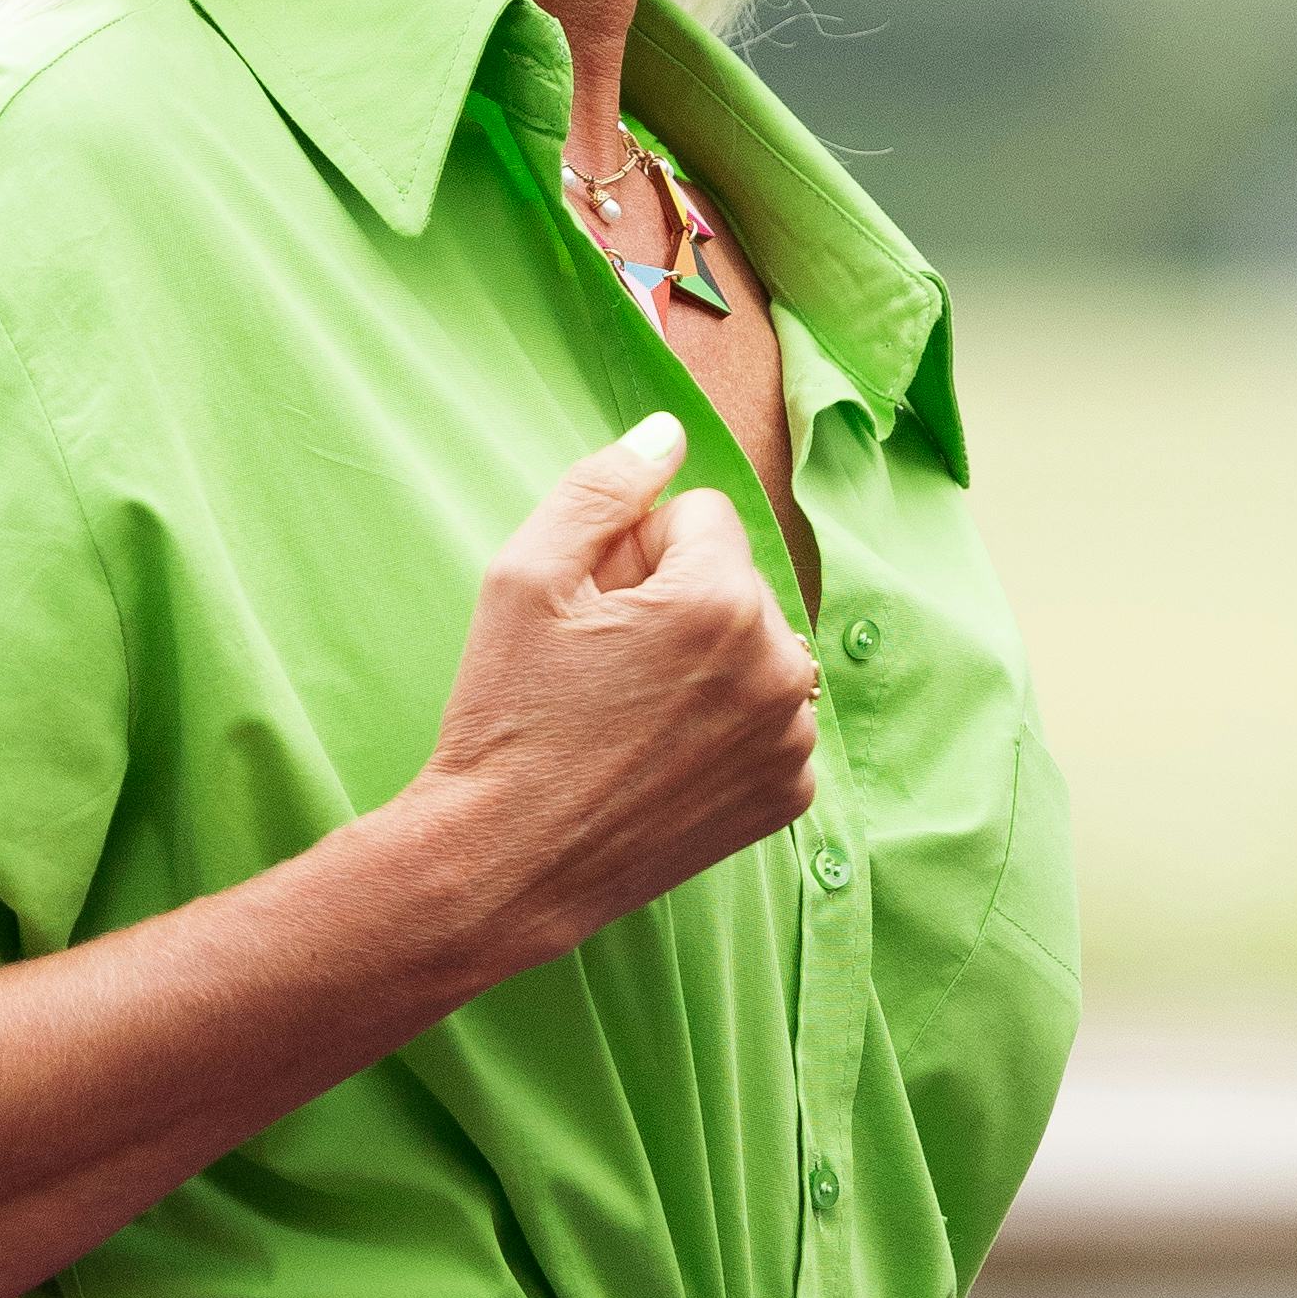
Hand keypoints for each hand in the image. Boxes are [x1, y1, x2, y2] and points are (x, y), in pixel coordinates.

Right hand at [413, 412, 820, 967]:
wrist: (504, 864)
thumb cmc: (506, 719)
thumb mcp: (524, 577)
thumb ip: (602, 488)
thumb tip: (666, 433)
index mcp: (722, 601)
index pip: (698, 517)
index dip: (632, 555)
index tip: (591, 614)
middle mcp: (781, 667)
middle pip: (731, 581)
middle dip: (674, 605)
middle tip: (600, 671)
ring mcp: (792, 739)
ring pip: (751, 649)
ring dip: (702, 664)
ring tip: (626, 718)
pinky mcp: (788, 794)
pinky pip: (765, 718)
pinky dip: (721, 727)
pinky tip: (658, 758)